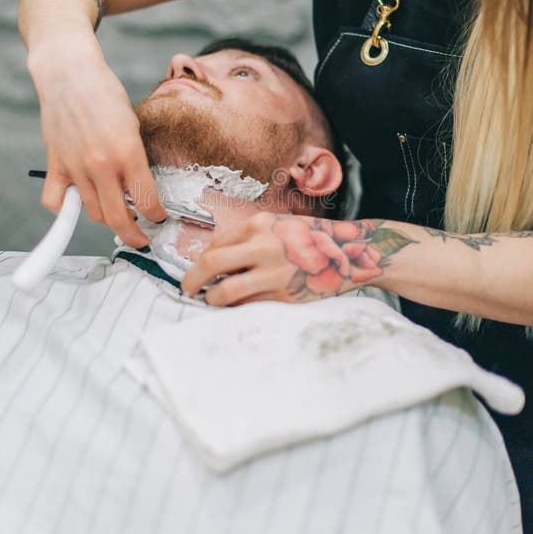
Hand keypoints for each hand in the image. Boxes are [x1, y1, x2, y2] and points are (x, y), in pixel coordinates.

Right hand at [31, 47, 165, 245]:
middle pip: (118, 218)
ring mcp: (76, 167)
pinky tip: (76, 201)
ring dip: (106, 218)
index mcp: (128, 152)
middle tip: (141, 240)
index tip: (159, 219)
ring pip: (92, 213)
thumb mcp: (133, 125)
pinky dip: (64, 208)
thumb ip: (136, 159)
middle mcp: (101, 165)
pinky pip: (56, 202)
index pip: (147, 201)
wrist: (70, 75)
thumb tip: (140, 190)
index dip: (156, 216)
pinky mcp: (55, 165)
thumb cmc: (105, 94)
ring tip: (116, 213)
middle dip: (133, 236)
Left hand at [181, 213, 387, 305]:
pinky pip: (247, 306)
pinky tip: (236, 307)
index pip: (215, 245)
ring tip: (210, 301)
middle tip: (186, 290)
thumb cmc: (306, 240)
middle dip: (191, 280)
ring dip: (211, 299)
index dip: (199, 262)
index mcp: (258, 224)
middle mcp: (263, 245)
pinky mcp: (284, 295)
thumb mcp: (275, 227)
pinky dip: (236, 308)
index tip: (195, 273)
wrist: (348, 252)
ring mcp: (274, 272)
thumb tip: (210, 260)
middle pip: (211, 263)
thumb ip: (245, 239)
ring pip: (225, 292)